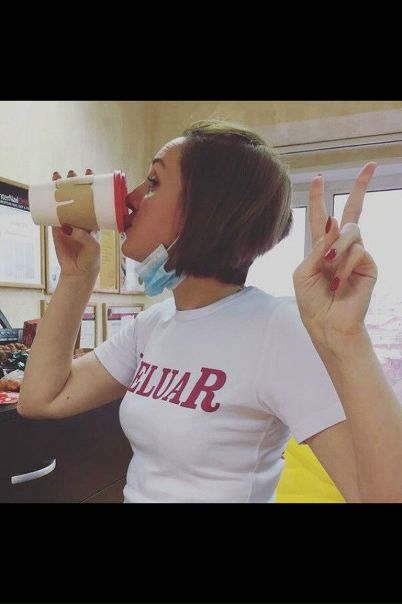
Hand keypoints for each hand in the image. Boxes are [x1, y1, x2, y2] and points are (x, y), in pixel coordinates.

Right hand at [51, 169, 100, 279]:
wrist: (78, 272)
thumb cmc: (91, 259)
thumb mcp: (93, 248)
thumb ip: (85, 238)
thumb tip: (72, 228)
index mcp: (93, 220)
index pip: (93, 199)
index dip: (91, 186)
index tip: (90, 174)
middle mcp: (81, 218)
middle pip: (77, 197)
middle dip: (73, 183)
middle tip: (71, 172)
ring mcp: (68, 222)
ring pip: (63, 202)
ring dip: (59, 189)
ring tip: (56, 177)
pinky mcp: (57, 229)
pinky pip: (52, 214)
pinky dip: (48, 204)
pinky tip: (45, 194)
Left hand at [293, 162, 377, 344]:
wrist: (327, 325)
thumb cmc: (312, 302)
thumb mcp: (304, 272)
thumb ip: (317, 247)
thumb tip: (332, 221)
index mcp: (321, 248)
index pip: (320, 218)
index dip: (318, 198)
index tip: (318, 179)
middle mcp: (340, 248)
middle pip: (351, 211)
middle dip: (360, 186)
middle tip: (370, 165)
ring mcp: (357, 255)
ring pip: (351, 230)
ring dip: (337, 246)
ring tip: (330, 267)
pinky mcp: (369, 265)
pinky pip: (358, 250)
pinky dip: (344, 266)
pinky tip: (339, 282)